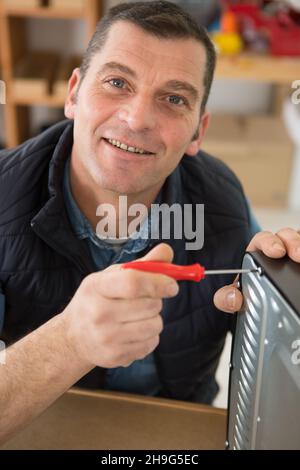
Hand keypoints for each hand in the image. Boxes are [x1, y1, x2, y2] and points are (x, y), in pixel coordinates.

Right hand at [63, 243, 177, 367]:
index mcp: (97, 287)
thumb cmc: (98, 300)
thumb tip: (166, 250)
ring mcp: (106, 338)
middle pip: (150, 305)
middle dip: (156, 301)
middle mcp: (99, 313)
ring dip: (154, 319)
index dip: (158, 282)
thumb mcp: (111, 277)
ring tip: (138, 317)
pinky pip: (151, 344)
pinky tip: (133, 332)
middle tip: (144, 301)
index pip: (133, 282)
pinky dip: (149, 337)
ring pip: (155, 325)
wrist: (72, 337)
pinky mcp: (114, 357)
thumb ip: (141, 265)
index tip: (172, 286)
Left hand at [213, 228, 299, 312]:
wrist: (266, 311)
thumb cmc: (251, 295)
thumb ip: (227, 298)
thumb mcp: (235, 298)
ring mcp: (293, 253)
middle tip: (297, 255)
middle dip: (292, 242)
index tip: (276, 252)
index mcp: (258, 253)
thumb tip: (233, 298)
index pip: (263, 240)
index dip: (269, 242)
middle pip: (286, 236)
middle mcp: (278, 249)